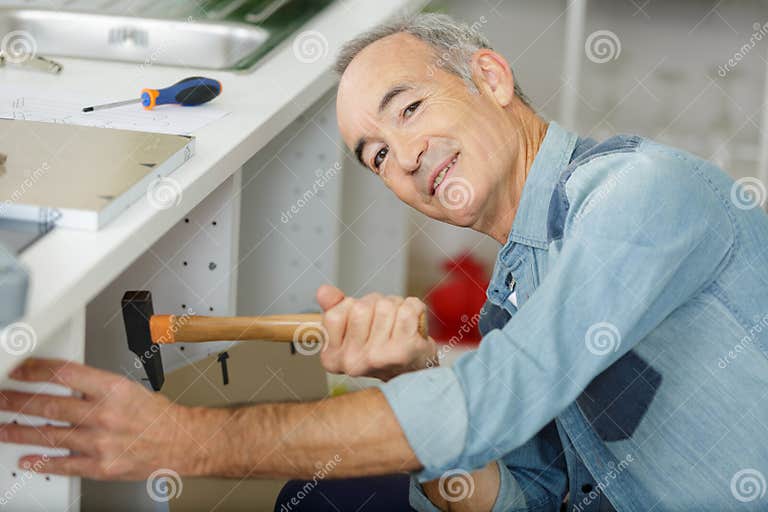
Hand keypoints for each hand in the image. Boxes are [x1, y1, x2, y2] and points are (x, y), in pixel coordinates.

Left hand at [0, 358, 202, 479]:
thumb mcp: (127, 388)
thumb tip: (61, 384)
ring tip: (1, 428)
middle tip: (0, 399)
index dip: (36, 371)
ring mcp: (101, 442)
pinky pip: (65, 465)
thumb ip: (94, 386)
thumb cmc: (157, 416)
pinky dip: (43, 463)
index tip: (18, 371)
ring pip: (51, 436)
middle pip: (51, 406)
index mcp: (113, 390)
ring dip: (20, 432)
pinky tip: (27, 460)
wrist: (182, 441)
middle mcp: (105, 415)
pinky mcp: (101, 466)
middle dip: (18, 402)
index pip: (66, 374)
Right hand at [316, 285, 437, 380]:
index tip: (364, 323)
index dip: (352, 308)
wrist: (414, 368)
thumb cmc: (382, 347)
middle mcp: (351, 362)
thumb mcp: (352, 328)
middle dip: (376, 305)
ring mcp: (376, 358)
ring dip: (396, 306)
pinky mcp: (402, 352)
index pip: (334, 314)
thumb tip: (323, 291)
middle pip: (361, 307)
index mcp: (332, 358)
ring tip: (399, 324)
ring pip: (385, 306)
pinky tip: (413, 324)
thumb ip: (334, 307)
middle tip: (386, 322)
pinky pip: (407, 309)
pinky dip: (415, 308)